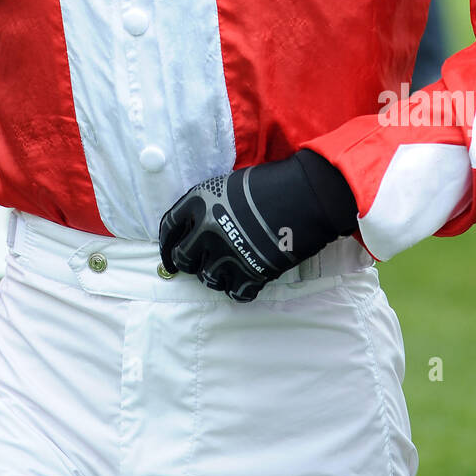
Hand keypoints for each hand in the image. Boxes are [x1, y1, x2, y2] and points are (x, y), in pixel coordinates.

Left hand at [158, 150, 357, 302]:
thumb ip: (208, 207)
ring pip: (207, 279)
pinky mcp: (251, 273)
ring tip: (229, 267)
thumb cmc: (272, 183)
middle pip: (183, 258)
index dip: (167, 244)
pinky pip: (234, 292)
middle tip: (200, 263)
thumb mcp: (229, 185)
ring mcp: (228, 254)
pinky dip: (239, 288)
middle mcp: (207, 230)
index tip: (169, 256)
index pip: (168, 228)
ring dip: (215, 275)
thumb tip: (196, 230)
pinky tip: (246, 278)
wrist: (308, 195)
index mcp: (199, 202)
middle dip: (190, 262)